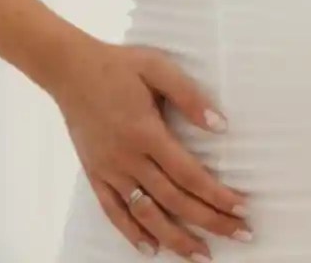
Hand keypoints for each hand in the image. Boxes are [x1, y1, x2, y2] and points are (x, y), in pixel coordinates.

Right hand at [51, 36, 251, 260]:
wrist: (69, 69)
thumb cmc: (118, 65)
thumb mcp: (157, 68)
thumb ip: (189, 97)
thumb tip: (220, 125)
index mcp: (146, 133)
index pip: (189, 174)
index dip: (217, 195)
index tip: (241, 208)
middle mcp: (128, 158)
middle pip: (174, 200)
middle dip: (210, 221)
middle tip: (240, 234)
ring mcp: (109, 170)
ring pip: (146, 214)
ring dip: (176, 238)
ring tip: (201, 255)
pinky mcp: (95, 174)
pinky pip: (113, 211)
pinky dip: (131, 233)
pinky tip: (151, 248)